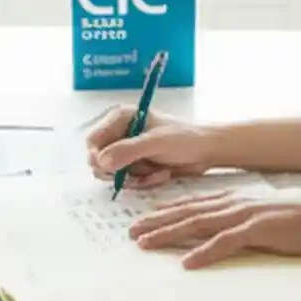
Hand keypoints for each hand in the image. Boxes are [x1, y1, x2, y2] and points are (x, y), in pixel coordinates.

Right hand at [85, 106, 216, 189]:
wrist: (206, 152)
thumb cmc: (185, 139)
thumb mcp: (156, 143)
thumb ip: (128, 151)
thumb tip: (102, 162)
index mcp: (121, 118)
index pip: (93, 140)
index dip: (97, 157)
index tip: (110, 170)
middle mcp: (120, 133)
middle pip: (99, 159)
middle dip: (119, 171)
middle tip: (139, 174)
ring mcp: (127, 150)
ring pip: (113, 173)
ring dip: (133, 178)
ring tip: (155, 173)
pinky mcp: (135, 165)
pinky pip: (126, 180)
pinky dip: (142, 182)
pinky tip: (159, 175)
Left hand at [128, 187, 300, 268]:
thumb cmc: (294, 218)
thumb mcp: (259, 212)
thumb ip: (237, 218)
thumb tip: (219, 229)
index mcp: (232, 199)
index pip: (191, 204)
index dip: (165, 211)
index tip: (143, 219)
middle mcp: (232, 204)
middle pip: (186, 212)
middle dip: (156, 221)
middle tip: (131, 231)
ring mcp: (243, 216)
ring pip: (197, 224)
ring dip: (169, 234)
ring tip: (146, 243)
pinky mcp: (256, 230)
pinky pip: (225, 243)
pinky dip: (204, 252)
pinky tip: (188, 263)